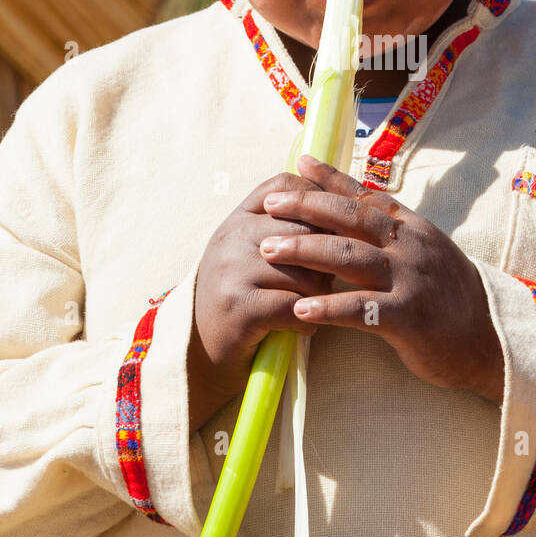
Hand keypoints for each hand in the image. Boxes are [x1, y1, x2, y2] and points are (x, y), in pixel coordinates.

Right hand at [192, 167, 339, 414]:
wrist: (200, 349)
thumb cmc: (239, 296)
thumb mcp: (249, 251)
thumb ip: (279, 225)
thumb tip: (335, 209)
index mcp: (237, 218)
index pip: (284, 186)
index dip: (316, 201)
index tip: (333, 226)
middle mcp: (231, 238)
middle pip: (303, 230)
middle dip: (325, 256)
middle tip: (327, 279)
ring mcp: (233, 271)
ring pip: (305, 272)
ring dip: (319, 294)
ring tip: (314, 305)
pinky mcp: (239, 307)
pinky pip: (294, 306)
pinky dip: (306, 321)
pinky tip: (303, 327)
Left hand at [256, 154, 504, 403]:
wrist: (490, 338)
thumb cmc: (449, 296)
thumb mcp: (426, 251)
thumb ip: (393, 232)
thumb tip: (354, 208)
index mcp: (412, 228)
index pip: (366, 195)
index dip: (331, 179)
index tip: (298, 164)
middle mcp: (410, 246)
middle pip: (350, 218)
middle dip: (305, 208)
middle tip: (269, 205)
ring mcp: (410, 279)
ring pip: (349, 257)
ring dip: (304, 251)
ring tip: (268, 250)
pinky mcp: (408, 317)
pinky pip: (361, 308)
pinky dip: (328, 307)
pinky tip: (299, 308)